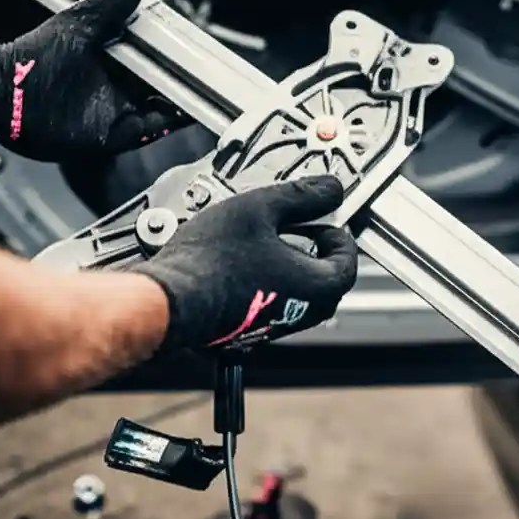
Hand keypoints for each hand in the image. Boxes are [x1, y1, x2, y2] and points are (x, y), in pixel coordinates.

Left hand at [0, 0, 189, 160]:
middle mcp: (114, 92)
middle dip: (183, 86)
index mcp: (110, 65)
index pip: (152, 66)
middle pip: (160, 91)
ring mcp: (112, 115)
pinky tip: (179, 111)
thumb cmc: (34, 57)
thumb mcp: (80, 23)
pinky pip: (144, 133)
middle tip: (208, 76)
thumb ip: (109, 5)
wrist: (4, 90)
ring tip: (202, 93)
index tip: (195, 55)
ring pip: (157, 113)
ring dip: (179, 106)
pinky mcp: (108, 136)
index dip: (174, 63)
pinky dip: (163, 124)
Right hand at [130, 175, 358, 351]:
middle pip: (326, 278)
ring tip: (263, 238)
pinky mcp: (250, 330)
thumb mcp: (260, 208)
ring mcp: (275, 325)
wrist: (170, 300)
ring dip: (290, 263)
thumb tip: (329, 188)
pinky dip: (267, 280)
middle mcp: (302, 313)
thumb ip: (301, 196)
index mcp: (317, 286)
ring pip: (298, 291)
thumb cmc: (211, 261)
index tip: (321, 215)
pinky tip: (241, 260)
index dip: (337, 229)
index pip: (348, 259)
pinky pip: (272, 302)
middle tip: (296, 225)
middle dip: (315, 247)